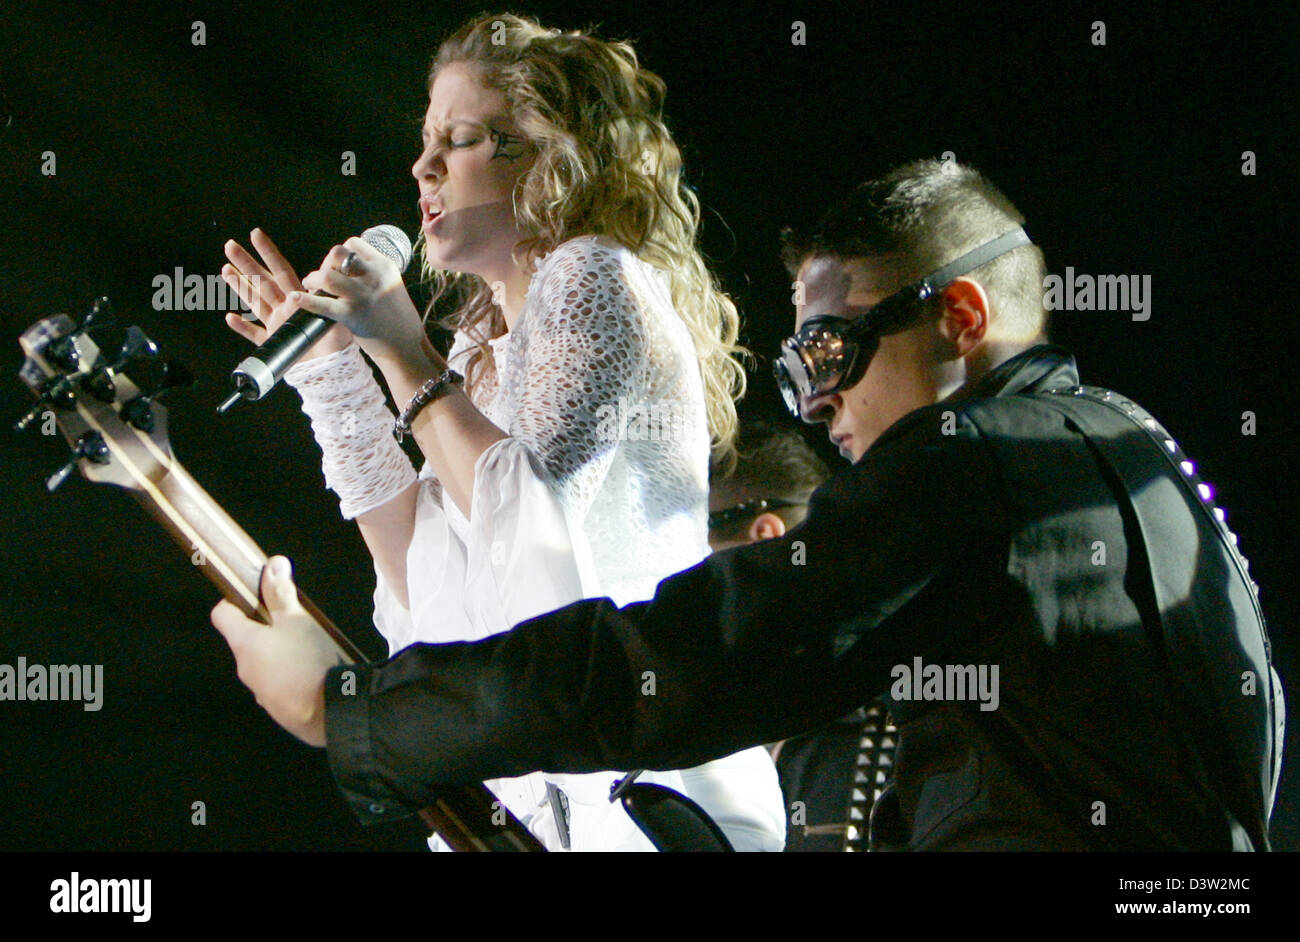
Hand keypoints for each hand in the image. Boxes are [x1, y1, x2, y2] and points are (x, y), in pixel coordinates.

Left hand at [210, 556, 341, 746]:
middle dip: (266, 629)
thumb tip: (273, 564)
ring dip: (280, 655)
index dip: (235, 601)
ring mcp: (260, 693)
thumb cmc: (308, 660)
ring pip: (265, 665)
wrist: (328, 712)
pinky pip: (279, 687)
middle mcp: (245, 669)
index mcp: (244, 643)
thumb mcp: (297, 619)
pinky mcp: (278, 710)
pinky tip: (314, 675)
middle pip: (247, 641)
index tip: (254, 596)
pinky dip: (291, 678)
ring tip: (310, 650)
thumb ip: (281, 592)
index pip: (222, 615)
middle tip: (294, 621)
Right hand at [221, 229, 353, 359]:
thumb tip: (318, 281)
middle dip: (246, 263)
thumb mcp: (336, 318)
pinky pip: (253, 335)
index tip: (255, 234)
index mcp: (298, 299)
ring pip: (254, 302)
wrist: (333, 370)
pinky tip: (230, 317)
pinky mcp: (272, 344)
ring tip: (225, 269)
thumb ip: (327, 299)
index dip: (268, 252)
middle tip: (230, 245)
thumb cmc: (337, 345)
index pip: (280, 270)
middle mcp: (284, 308)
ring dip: (240, 287)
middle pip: (261, 281)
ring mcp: (276, 325)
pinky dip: (242, 327)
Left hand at [292, 237, 427, 369]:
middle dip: (325, 263)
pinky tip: (295, 297)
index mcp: (384, 266)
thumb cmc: (398, 317)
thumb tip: (343, 269)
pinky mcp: (352, 315)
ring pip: (328, 275)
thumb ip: (370, 274)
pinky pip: (324, 304)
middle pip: (337, 253)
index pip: (353, 244)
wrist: (407, 345)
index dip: (341, 254)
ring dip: (314, 278)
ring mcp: (362, 295)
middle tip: (324, 277)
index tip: (339, 268)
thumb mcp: (391, 286)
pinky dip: (306, 300)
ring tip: (311, 285)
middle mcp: (373, 276)